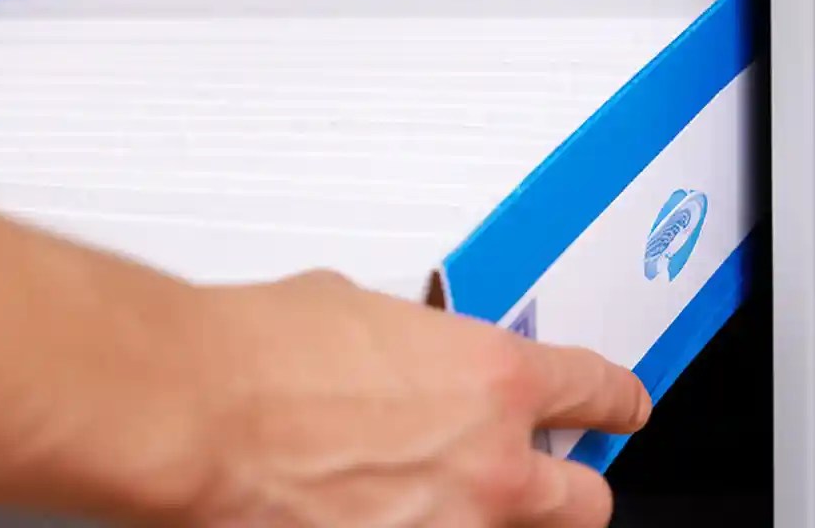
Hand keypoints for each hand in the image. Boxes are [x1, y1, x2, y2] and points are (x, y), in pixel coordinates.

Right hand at [190, 271, 650, 527]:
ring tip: (418, 494)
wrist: (196, 411)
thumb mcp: (353, 309)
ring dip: (480, 518)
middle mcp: (490, 465)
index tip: (618, 407)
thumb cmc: (258, 354)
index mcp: (492, 377)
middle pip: (584, 501)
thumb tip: (395, 352)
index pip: (597, 390)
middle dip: (564, 486)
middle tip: (531, 472)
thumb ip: (404, 343)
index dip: (616, 400)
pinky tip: (365, 509)